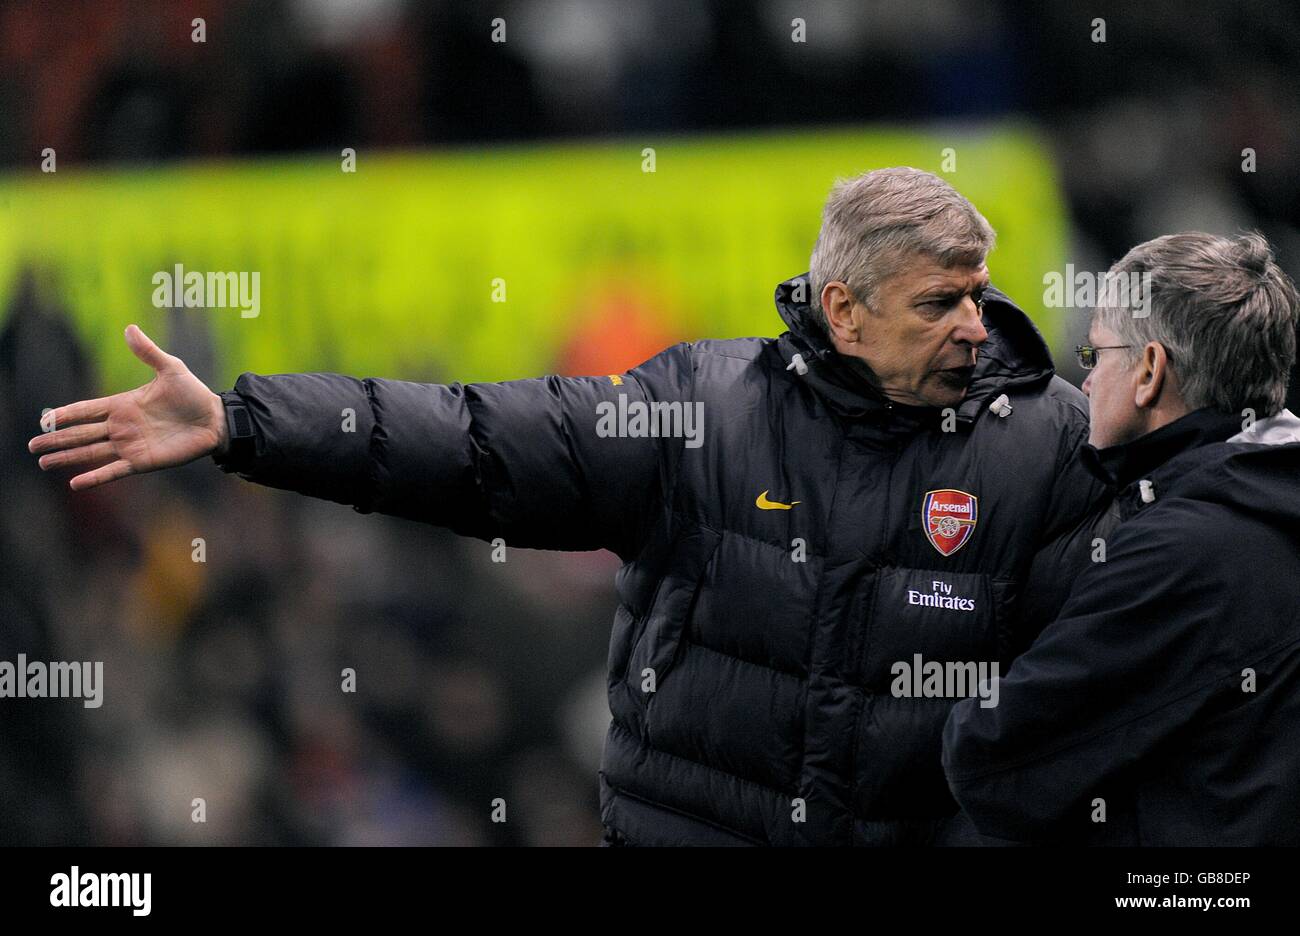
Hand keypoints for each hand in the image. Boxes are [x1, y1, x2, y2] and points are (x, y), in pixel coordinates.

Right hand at [28, 324, 228, 489]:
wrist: (215, 419)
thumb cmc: (194, 394)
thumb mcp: (170, 369)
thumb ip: (148, 352)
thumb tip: (129, 328)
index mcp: (123, 404)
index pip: (86, 410)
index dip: (66, 415)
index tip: (45, 419)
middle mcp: (121, 426)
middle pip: (81, 433)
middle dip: (57, 439)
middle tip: (33, 445)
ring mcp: (130, 445)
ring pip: (91, 452)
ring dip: (68, 457)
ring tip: (43, 462)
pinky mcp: (143, 461)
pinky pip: (114, 470)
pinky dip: (95, 476)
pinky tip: (75, 483)